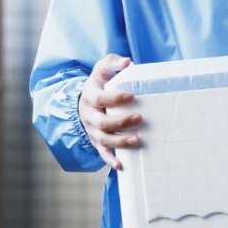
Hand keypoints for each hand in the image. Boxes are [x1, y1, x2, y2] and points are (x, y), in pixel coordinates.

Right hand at [78, 54, 142, 169]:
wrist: (86, 97)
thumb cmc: (101, 81)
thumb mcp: (103, 68)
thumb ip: (114, 62)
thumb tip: (128, 62)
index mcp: (89, 95)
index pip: (99, 99)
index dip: (114, 99)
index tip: (132, 96)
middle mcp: (88, 114)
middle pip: (101, 123)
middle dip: (121, 122)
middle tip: (140, 118)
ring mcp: (91, 129)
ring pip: (102, 139)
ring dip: (119, 141)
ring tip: (137, 140)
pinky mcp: (96, 140)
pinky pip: (101, 152)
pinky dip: (110, 160)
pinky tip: (121, 166)